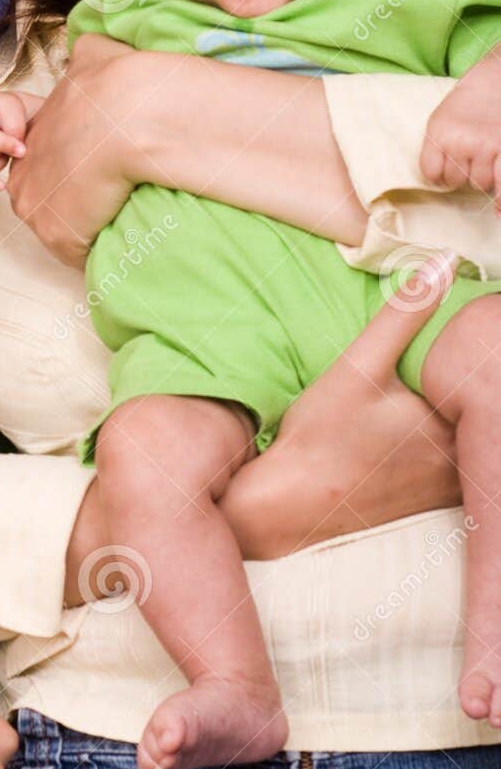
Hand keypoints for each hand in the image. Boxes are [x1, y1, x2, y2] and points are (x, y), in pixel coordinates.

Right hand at [0, 93, 29, 194]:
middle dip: (3, 153)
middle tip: (9, 142)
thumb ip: (15, 125)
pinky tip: (0, 185)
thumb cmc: (6, 112)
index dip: (5, 145)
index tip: (22, 149)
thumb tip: (17, 151)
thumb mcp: (13, 106)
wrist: (1, 116)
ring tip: (2, 151)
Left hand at [7, 36, 144, 265]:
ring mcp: (37, 210)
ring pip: (63, 233)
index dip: (75, 175)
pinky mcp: (59, 236)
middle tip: (112, 202)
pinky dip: (101, 252)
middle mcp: (24, 177)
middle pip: (47, 206)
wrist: (125, 115)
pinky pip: (81, 256)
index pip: (45, 170)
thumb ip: (86, 52)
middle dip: (76, 210)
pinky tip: (125, 237)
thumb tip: (89, 43)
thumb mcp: (94, 54)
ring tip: (121, 220)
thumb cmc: (116, 85)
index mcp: (30, 141)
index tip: (101, 175)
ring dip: (89, 232)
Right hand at [222, 255, 459, 558]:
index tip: (482, 339)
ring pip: (475, 445)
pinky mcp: (427, 501)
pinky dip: (454, 446)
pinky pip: (458, 469)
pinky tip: (425, 432)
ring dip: (469, 422)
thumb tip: (444, 263)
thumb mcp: (359, 365)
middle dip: (478, 391)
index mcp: (451, 427)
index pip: (488, 387)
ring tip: (444, 396)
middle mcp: (457, 463)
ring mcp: (444, 487)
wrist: (288, 505)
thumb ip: (405, 314)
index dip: (486, 361)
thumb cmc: (321, 436)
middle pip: (485, 418)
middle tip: (470, 360)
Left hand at [422, 49, 500, 208]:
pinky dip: (500, 200)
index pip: (431, 173)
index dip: (439, 177)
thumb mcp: (444, 118)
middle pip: (456, 181)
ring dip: (483, 178)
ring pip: (479, 183)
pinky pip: (500, 185)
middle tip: (472, 159)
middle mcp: (460, 141)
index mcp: (438, 132)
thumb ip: (439, 147)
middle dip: (463, 175)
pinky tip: (498, 209)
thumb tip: (440, 182)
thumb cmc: (471, 100)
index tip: (445, 174)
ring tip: (487, 159)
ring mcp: (486, 146)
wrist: (497, 78)